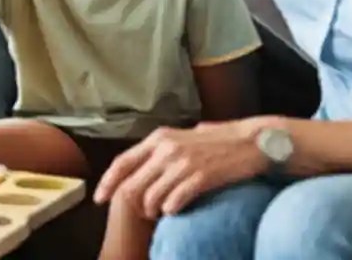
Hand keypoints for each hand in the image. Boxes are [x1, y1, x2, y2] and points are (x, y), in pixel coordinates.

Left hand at [94, 119, 270, 218]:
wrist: (252, 141)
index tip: (99, 198)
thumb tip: (142, 165)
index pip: (122, 162)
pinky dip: (171, 209)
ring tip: (158, 213)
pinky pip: (175, 200)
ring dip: (152, 210)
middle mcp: (166, 148)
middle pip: (134, 183)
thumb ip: (162, 149)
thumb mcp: (183, 137)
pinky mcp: (200, 176)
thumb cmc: (219, 140)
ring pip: (152, 196)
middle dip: (132, 203)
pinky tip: (174, 210)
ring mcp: (183, 162)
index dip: (108, 182)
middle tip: (139, 213)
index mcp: (159, 138)